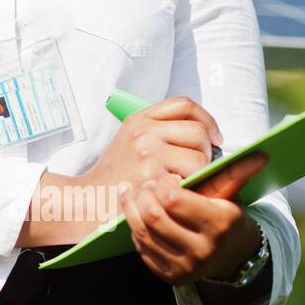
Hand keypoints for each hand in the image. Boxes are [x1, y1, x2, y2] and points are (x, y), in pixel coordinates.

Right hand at [85, 95, 221, 193]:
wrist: (91, 199)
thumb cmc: (116, 174)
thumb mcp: (129, 140)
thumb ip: (159, 130)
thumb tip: (203, 133)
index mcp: (139, 120)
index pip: (184, 105)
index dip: (207, 119)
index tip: (213, 137)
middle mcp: (143, 133)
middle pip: (198, 131)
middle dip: (206, 150)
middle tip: (196, 166)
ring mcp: (148, 155)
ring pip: (200, 157)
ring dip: (201, 172)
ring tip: (187, 181)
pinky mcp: (154, 178)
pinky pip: (192, 178)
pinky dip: (193, 186)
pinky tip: (181, 192)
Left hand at [119, 151, 269, 284]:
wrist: (231, 257)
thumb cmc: (226, 217)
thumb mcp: (230, 196)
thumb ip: (236, 173)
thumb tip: (261, 153)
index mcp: (219, 225)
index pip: (173, 199)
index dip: (163, 184)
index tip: (167, 179)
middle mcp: (202, 250)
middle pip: (154, 216)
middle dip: (144, 195)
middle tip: (147, 185)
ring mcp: (185, 267)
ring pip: (142, 231)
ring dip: (132, 208)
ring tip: (134, 193)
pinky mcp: (169, 276)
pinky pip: (141, 247)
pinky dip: (134, 226)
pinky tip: (135, 212)